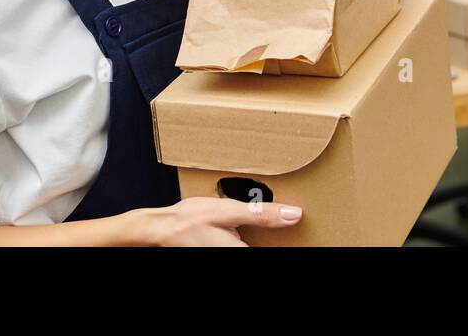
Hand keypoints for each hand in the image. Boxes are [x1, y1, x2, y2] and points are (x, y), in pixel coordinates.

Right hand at [135, 197, 302, 245]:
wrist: (163, 227)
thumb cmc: (192, 219)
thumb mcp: (229, 212)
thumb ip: (262, 215)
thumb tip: (294, 215)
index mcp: (242, 253)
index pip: (273, 249)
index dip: (290, 241)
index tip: (305, 235)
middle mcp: (236, 256)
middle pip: (265, 245)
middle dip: (276, 235)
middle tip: (288, 217)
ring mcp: (228, 253)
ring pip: (254, 243)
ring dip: (263, 234)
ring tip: (273, 218)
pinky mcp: (224, 249)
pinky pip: (245, 242)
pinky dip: (249, 235)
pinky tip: (247, 223)